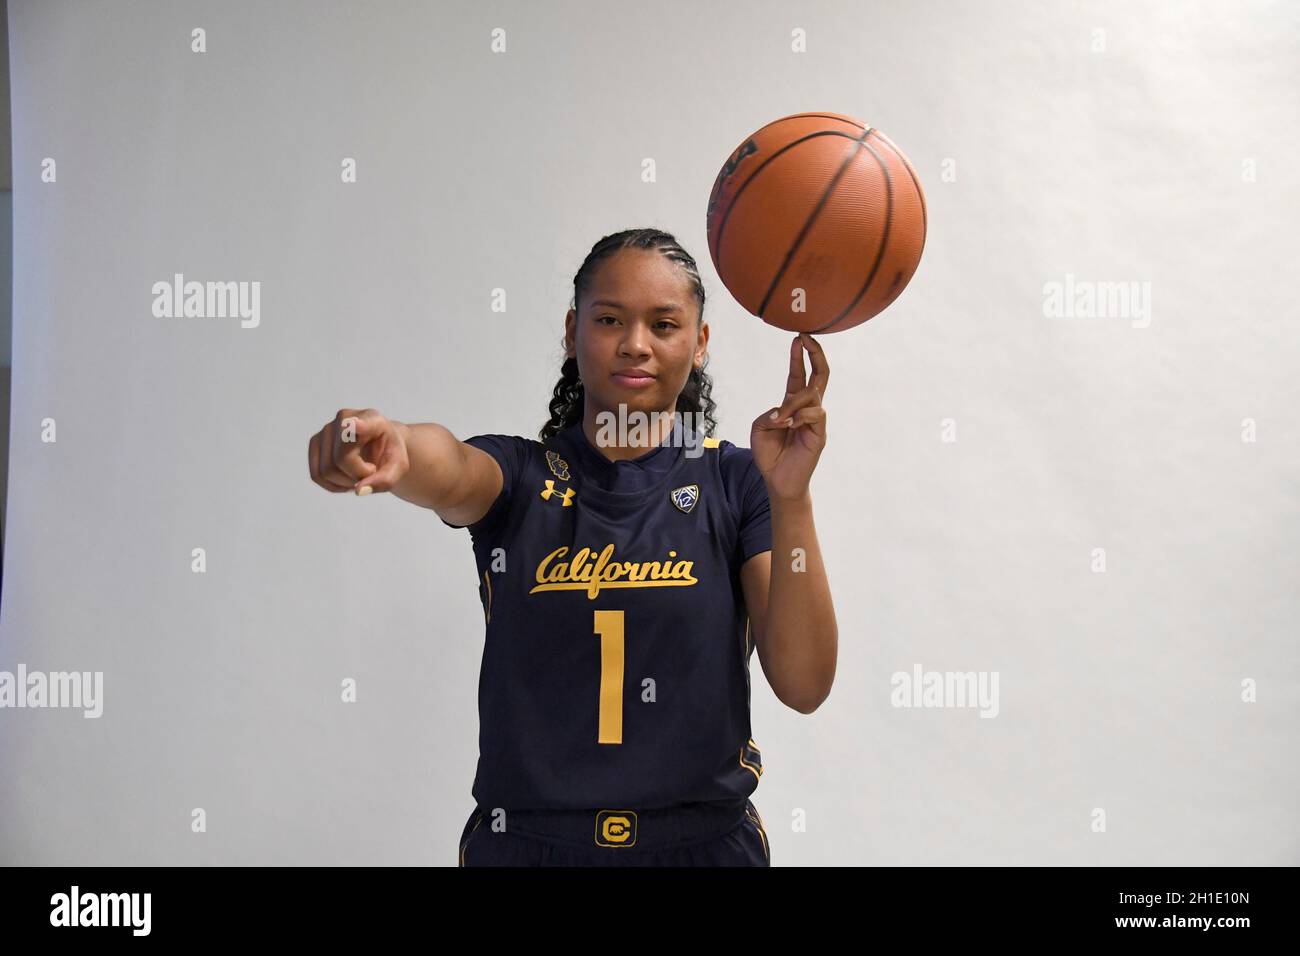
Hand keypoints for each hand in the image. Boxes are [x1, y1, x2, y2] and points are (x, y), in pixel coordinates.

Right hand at [308, 408, 410, 495]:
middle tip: (371, 472)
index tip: (354, 424)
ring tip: (360, 474)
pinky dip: (333, 485)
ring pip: (326, 470)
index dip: (356, 426)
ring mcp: (327, 429)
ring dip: (345, 483)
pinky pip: (316, 475)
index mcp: (373, 419)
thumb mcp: (398, 467)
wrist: (381, 446)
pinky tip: (347, 479)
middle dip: (357, 476)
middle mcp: (345, 418)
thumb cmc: (390, 453)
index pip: (360, 423)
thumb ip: (385, 479)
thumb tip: (359, 490)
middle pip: (341, 459)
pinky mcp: (316, 442)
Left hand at [750, 333, 827, 501]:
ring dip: (792, 403)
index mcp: (792, 405)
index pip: (799, 375)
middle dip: (815, 355)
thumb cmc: (769, 454)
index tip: (798, 338)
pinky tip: (789, 425)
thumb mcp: (760, 428)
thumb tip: (785, 410)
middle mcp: (807, 409)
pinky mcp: (819, 434)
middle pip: (820, 376)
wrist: (777, 481)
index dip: (799, 357)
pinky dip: (800, 416)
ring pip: (812, 395)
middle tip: (807, 339)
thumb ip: (770, 413)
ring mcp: (815, 421)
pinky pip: (816, 414)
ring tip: (780, 421)